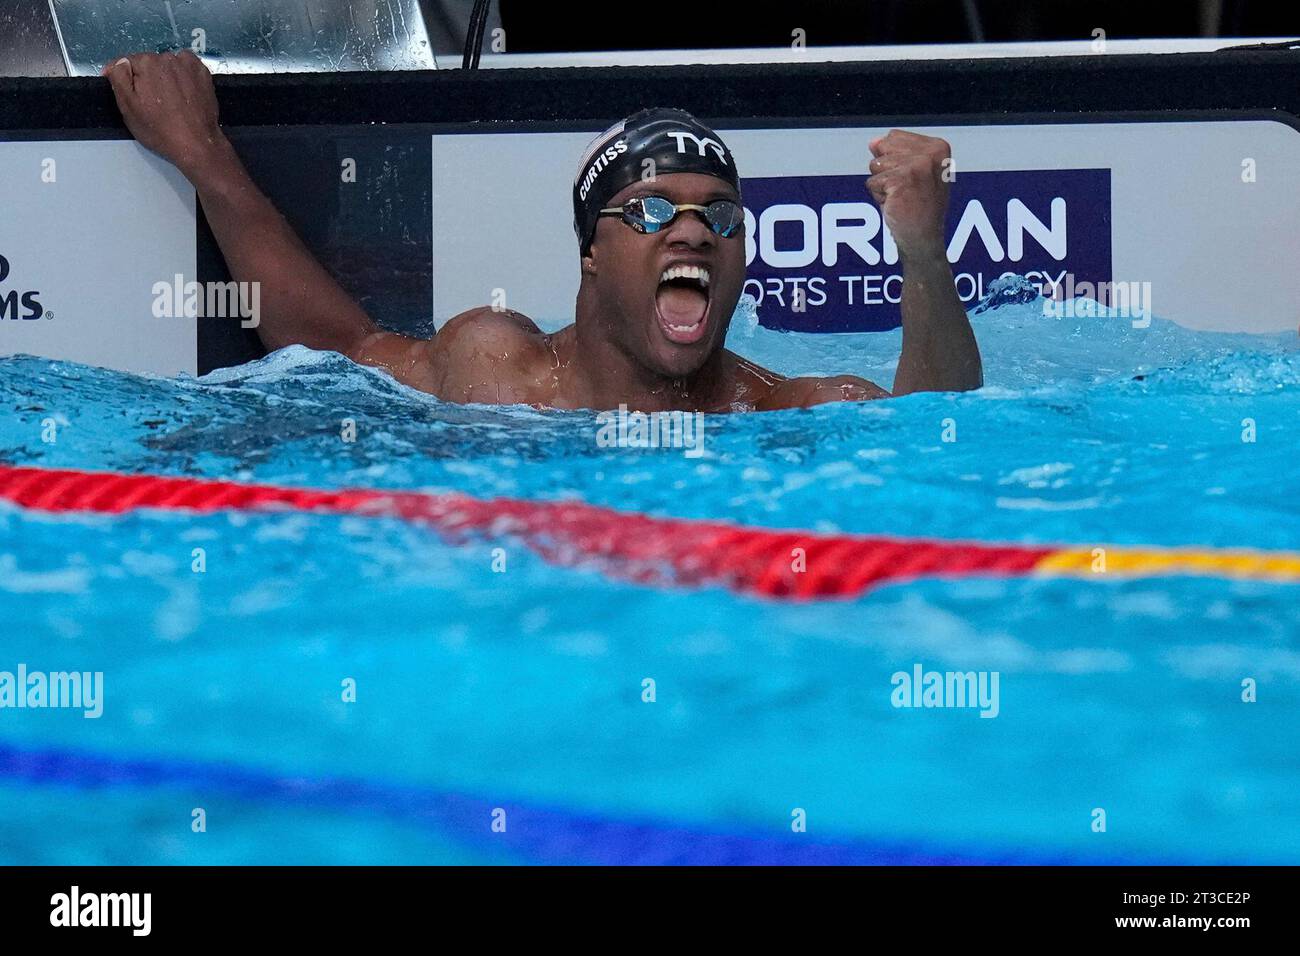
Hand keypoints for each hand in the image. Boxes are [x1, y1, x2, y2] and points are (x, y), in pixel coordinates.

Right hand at [103, 51, 224, 178]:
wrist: (197, 143)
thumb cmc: (160, 129)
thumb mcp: (127, 106)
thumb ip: (118, 77)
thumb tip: (119, 62)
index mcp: (146, 63)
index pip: (127, 62)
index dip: (124, 77)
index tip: (126, 91)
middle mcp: (167, 58)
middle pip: (149, 63)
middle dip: (147, 78)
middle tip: (152, 101)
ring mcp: (188, 65)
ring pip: (168, 65)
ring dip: (165, 76)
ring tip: (169, 99)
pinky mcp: (203, 73)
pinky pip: (187, 67)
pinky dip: (183, 75)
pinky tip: (184, 92)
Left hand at [866, 129, 951, 259]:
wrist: (924, 238)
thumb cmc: (919, 207)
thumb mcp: (912, 173)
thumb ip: (895, 153)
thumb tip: (874, 142)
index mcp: (937, 147)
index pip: (893, 137)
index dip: (892, 160)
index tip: (911, 179)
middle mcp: (930, 153)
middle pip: (882, 148)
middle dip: (885, 171)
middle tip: (904, 189)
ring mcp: (917, 166)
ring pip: (875, 165)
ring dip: (881, 185)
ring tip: (901, 197)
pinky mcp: (901, 181)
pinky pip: (872, 182)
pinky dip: (878, 197)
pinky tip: (896, 205)